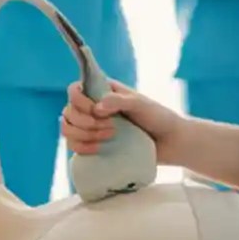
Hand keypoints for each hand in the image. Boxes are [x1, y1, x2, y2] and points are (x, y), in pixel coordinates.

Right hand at [61, 80, 182, 159]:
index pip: (75, 90)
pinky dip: (81, 148)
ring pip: (67, 129)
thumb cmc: (158, 117)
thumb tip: (98, 106)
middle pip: (68, 112)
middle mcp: (94, 107)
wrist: (170, 142)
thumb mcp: (141, 104)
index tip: (95, 110)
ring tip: (107, 138)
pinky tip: (97, 149)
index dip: (78, 100)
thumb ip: (120, 101)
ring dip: (82, 135)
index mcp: (102, 92)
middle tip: (110, 127)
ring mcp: (92, 127)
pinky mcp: (94, 145)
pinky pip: (74, 146)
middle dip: (84, 122)